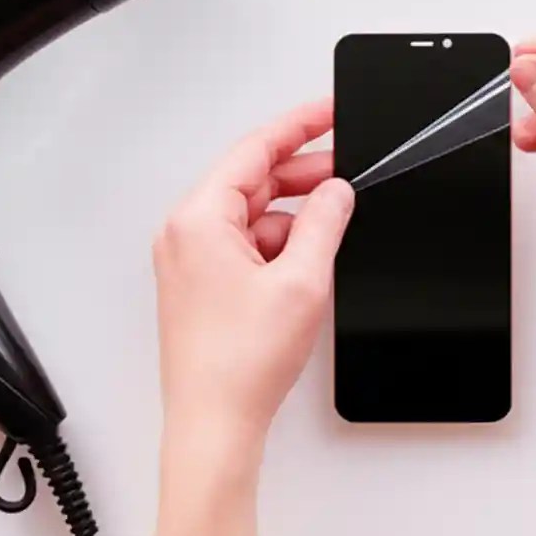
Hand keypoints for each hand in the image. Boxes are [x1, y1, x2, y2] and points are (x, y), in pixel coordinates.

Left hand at [153, 99, 354, 442]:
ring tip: (335, 227)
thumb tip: (336, 191)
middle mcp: (186, 234)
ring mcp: (192, 260)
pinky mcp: (202, 285)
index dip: (298, 125)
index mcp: (199, 219)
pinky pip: (247, 245)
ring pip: (253, 215)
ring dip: (295, 216)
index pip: (254, 150)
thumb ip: (324, 222)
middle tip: (348, 169)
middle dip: (303, 174)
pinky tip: (311, 261)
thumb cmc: (239, 364)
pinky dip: (281, 245)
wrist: (215, 424)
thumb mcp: (302, 280)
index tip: (328, 111)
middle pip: (252, 181)